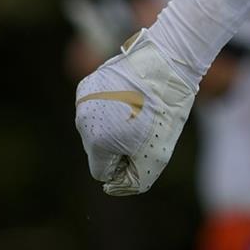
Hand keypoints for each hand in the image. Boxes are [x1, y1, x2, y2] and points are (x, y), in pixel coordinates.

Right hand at [73, 29, 197, 195]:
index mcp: (96, 141)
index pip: (102, 172)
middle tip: (143, 125)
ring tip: (137, 109)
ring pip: (95, 128)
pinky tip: (129, 96)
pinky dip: (110, 108)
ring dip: (113, 126)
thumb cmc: (164, 111)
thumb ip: (135, 181)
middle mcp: (82, 121)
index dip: (124, 165)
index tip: (142, 146)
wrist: (166, 63)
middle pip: (97, 150)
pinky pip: (96, 108)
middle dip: (117, 145)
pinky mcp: (87, 85)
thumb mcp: (158, 157)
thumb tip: (112, 187)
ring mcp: (83, 101)